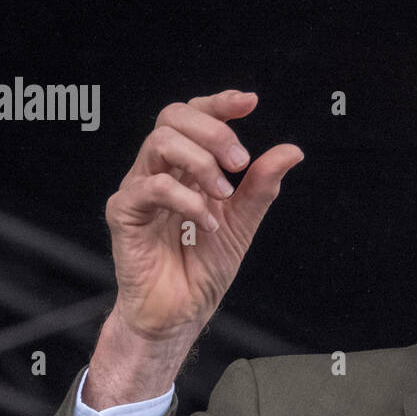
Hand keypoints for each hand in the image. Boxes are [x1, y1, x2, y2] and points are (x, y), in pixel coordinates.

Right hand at [84, 90, 301, 407]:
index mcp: (186, 167)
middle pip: (173, 117)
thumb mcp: (242, 223)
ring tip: (224, 194)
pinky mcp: (125, 214)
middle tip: (240, 162)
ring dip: (200, 162)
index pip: (195, 117)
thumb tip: (292, 150)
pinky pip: (151, 187)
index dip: (220, 103)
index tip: (250, 101)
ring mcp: (139, 189)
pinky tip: (207, 222)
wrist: (180, 314)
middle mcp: (159, 170)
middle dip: (213, 131)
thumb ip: (261, 187)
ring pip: (160, 143)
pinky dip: (186, 199)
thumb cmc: (203, 268)